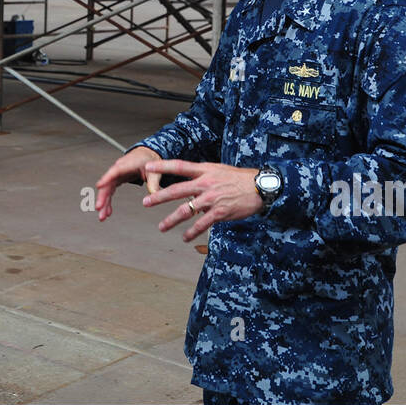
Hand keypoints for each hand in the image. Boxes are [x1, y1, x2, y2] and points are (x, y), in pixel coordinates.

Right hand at [95, 146, 161, 221]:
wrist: (147, 154)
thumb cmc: (149, 159)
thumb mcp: (154, 172)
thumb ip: (154, 183)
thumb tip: (154, 194)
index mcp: (127, 164)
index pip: (115, 171)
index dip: (107, 178)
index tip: (99, 186)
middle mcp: (119, 169)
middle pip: (108, 183)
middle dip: (102, 196)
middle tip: (99, 208)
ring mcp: (116, 175)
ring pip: (106, 189)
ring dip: (103, 202)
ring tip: (102, 216)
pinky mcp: (117, 180)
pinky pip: (110, 191)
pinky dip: (108, 201)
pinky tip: (108, 211)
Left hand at [141, 160, 262, 242]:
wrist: (260, 187)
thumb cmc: (240, 179)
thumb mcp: (219, 171)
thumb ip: (204, 178)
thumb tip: (192, 188)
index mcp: (205, 171)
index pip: (179, 166)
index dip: (162, 166)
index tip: (148, 166)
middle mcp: (205, 183)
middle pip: (177, 190)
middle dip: (159, 197)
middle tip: (145, 202)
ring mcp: (211, 198)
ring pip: (186, 210)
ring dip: (171, 220)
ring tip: (162, 226)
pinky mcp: (219, 212)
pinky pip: (201, 224)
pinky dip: (191, 232)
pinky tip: (184, 237)